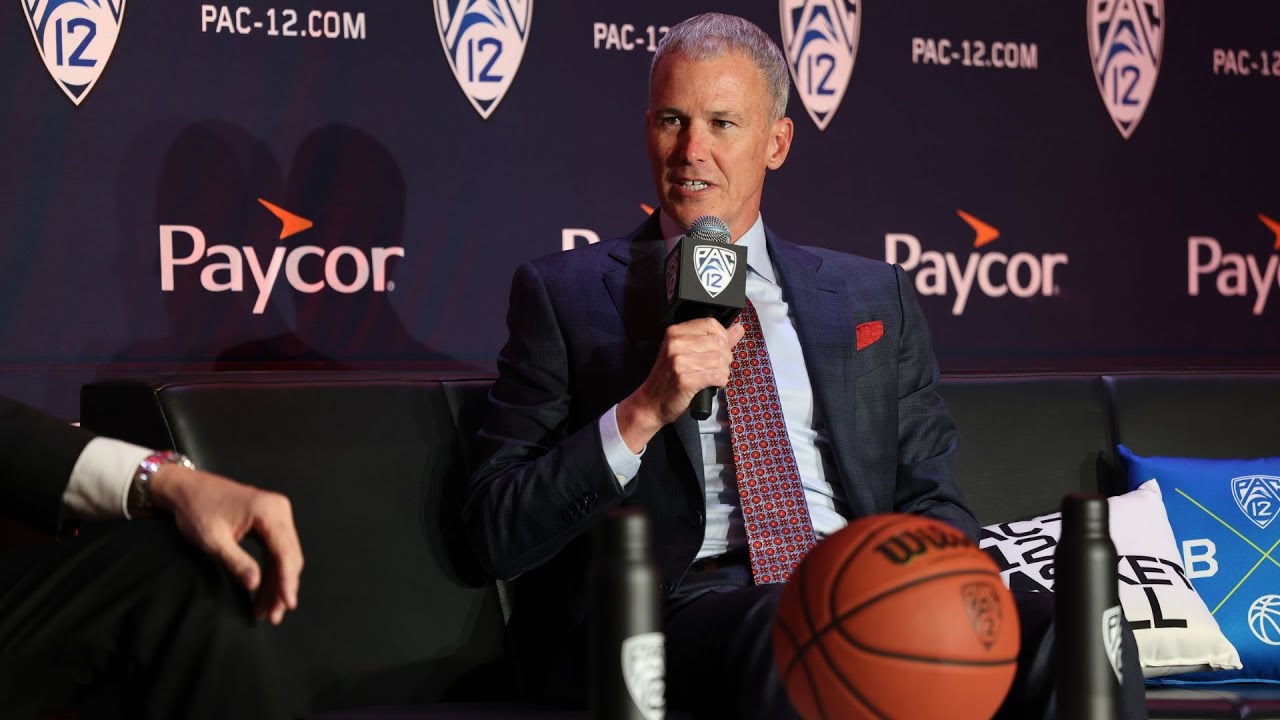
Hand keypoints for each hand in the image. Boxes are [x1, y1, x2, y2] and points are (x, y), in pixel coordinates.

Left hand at [149, 463, 303, 624]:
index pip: (285, 551)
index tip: (286, 604)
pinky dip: (270, 571)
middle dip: (282, 587)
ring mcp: (276, 514)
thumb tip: (255, 585)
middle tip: (274, 615)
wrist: (186, 489)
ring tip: (266, 610)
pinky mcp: (270, 521)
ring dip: (276, 583)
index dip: (287, 581)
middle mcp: (279, 509)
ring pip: (284, 556)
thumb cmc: (196, 509)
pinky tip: (262, 591)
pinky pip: (275, 550)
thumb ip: (236, 561)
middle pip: (289, 555)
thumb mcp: (213, 539)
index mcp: (268, 511)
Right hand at [616, 316, 744, 450]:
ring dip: (723, 371)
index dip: (723, 337)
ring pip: (720, 360)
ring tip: (714, 377)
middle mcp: (675, 344)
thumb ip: (714, 340)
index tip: (721, 349)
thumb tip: (738, 328)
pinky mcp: (684, 380)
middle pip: (718, 342)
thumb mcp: (687, 353)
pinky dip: (720, 381)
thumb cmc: (670, 378)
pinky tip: (713, 384)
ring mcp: (678, 362)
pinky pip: (716, 376)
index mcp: (675, 333)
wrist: (652, 402)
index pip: (711, 324)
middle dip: (725, 357)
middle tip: (718, 367)